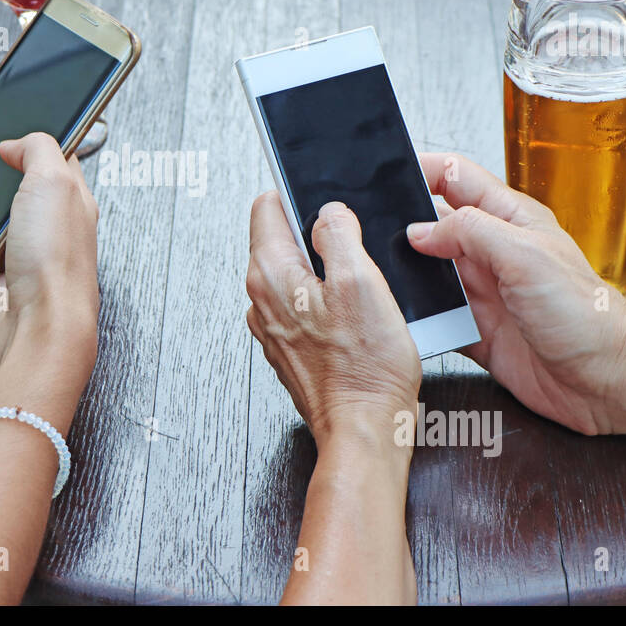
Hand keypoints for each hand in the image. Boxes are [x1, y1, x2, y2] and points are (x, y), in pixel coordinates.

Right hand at [0, 133, 99, 367]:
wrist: (45, 331)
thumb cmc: (58, 262)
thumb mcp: (53, 182)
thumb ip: (39, 149)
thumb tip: (17, 142)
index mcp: (68, 204)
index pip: (52, 165)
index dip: (28, 147)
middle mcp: (45, 235)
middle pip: (6, 202)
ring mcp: (18, 267)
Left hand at [246, 192, 421, 448]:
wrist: (364, 430)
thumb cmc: (364, 369)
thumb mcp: (361, 281)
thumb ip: (339, 233)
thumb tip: (329, 212)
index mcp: (270, 275)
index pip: (267, 207)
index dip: (299, 196)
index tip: (327, 203)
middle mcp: (261, 301)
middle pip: (283, 241)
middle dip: (319, 237)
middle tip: (358, 251)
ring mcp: (274, 328)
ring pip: (297, 276)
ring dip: (327, 274)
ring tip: (363, 289)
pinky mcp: (292, 349)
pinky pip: (306, 309)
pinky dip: (330, 305)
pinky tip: (358, 320)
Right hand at [406, 153, 625, 434]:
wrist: (607, 382)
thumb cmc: (587, 317)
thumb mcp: (525, 256)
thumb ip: (469, 231)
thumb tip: (420, 229)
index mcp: (509, 219)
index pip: (455, 177)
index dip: (421, 168)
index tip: (386, 172)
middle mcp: (493, 252)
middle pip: (433, 223)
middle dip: (400, 222)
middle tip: (369, 227)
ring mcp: (483, 292)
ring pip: (426, 271)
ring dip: (404, 273)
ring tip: (378, 272)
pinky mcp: (476, 330)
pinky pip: (433, 317)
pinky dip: (415, 316)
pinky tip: (401, 316)